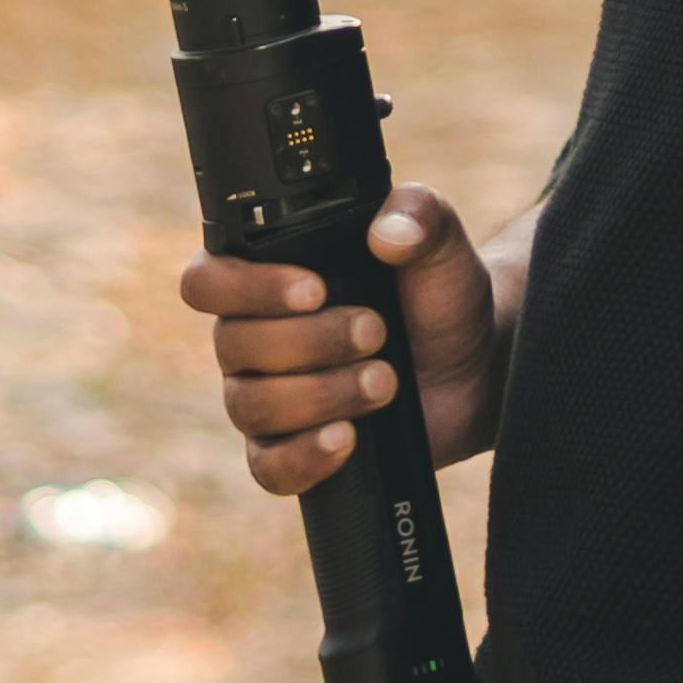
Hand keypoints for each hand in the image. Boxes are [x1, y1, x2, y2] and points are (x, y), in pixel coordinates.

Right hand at [179, 181, 504, 497]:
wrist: (475, 365)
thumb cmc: (439, 296)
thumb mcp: (439, 245)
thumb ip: (419, 215)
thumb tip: (389, 232)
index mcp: (266, 278)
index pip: (207, 282)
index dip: (247, 289)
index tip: (315, 291)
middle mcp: (253, 338)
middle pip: (233, 346)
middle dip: (311, 342)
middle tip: (376, 332)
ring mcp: (268, 398)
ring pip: (250, 406)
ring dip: (320, 394)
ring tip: (384, 380)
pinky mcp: (293, 450)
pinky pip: (268, 468)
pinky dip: (304, 456)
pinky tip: (347, 438)